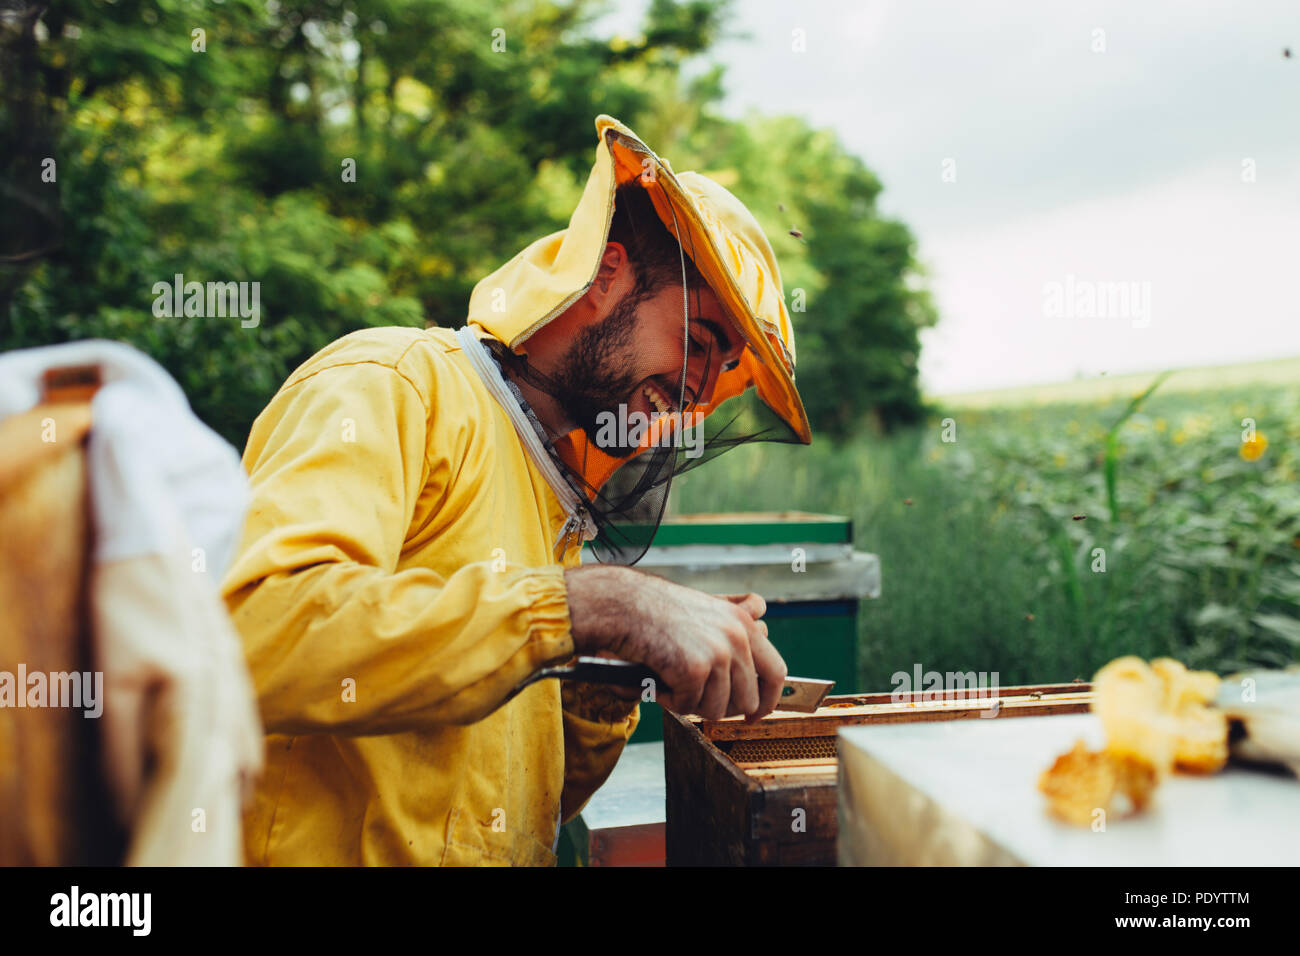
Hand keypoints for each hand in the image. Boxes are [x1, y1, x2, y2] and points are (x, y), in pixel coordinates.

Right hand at [564, 567, 786, 721]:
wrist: (623, 604)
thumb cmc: (657, 608)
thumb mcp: (707, 607)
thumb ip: (736, 621)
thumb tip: (764, 622)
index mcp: (743, 622)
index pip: (776, 672)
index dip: (767, 701)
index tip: (754, 714)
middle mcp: (737, 636)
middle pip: (747, 700)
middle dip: (720, 708)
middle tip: (694, 697)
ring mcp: (718, 652)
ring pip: (718, 709)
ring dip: (691, 703)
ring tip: (671, 682)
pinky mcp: (695, 668)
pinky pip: (689, 706)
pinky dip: (670, 700)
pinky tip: (658, 680)